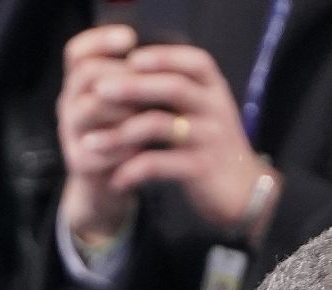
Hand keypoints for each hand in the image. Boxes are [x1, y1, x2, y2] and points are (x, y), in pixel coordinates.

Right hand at [57, 24, 145, 243]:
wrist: (112, 180)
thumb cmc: (128, 132)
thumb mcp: (131, 101)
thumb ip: (138, 79)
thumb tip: (166, 56)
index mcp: (81, 84)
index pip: (78, 52)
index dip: (101, 40)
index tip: (130, 38)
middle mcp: (69, 103)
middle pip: (85, 74)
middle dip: (122, 74)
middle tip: (150, 81)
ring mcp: (70, 133)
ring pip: (89, 108)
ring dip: (124, 108)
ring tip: (152, 115)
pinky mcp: (78, 163)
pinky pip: (97, 149)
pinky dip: (124, 146)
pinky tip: (146, 147)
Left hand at [60, 32, 276, 238]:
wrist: (241, 190)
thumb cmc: (211, 145)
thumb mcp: (202, 111)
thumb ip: (178, 91)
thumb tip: (134, 68)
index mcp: (215, 90)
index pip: (194, 62)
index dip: (163, 56)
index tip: (130, 58)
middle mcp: (215, 109)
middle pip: (174, 87)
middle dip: (132, 86)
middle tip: (98, 89)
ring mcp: (209, 138)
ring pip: (160, 125)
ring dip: (119, 132)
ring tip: (89, 142)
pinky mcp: (201, 169)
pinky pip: (159, 164)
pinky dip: (132, 171)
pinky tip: (115, 179)